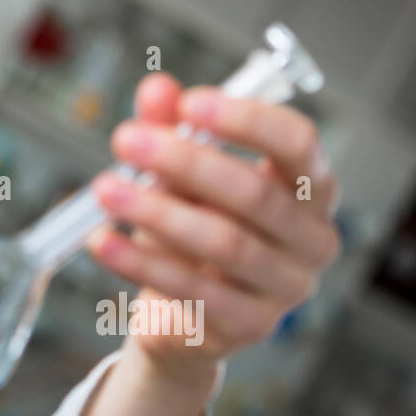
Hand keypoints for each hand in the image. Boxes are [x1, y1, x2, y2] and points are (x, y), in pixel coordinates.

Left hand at [85, 72, 342, 385]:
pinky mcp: (250, 326)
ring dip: (156, 211)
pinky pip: (194, 290)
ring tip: (104, 189)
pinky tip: (102, 240)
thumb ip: (170, 126)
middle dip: (184, 161)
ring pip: (223, 242)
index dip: (247, 120)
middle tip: (124, 139)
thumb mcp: (177, 171)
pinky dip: (140, 262)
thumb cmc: (191, 225)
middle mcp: (313, 238)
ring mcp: (288, 288)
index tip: (189, 104)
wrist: (180, 312)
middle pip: (255, 193)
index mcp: (310, 186)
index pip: (298, 143)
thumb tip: (157, 89)